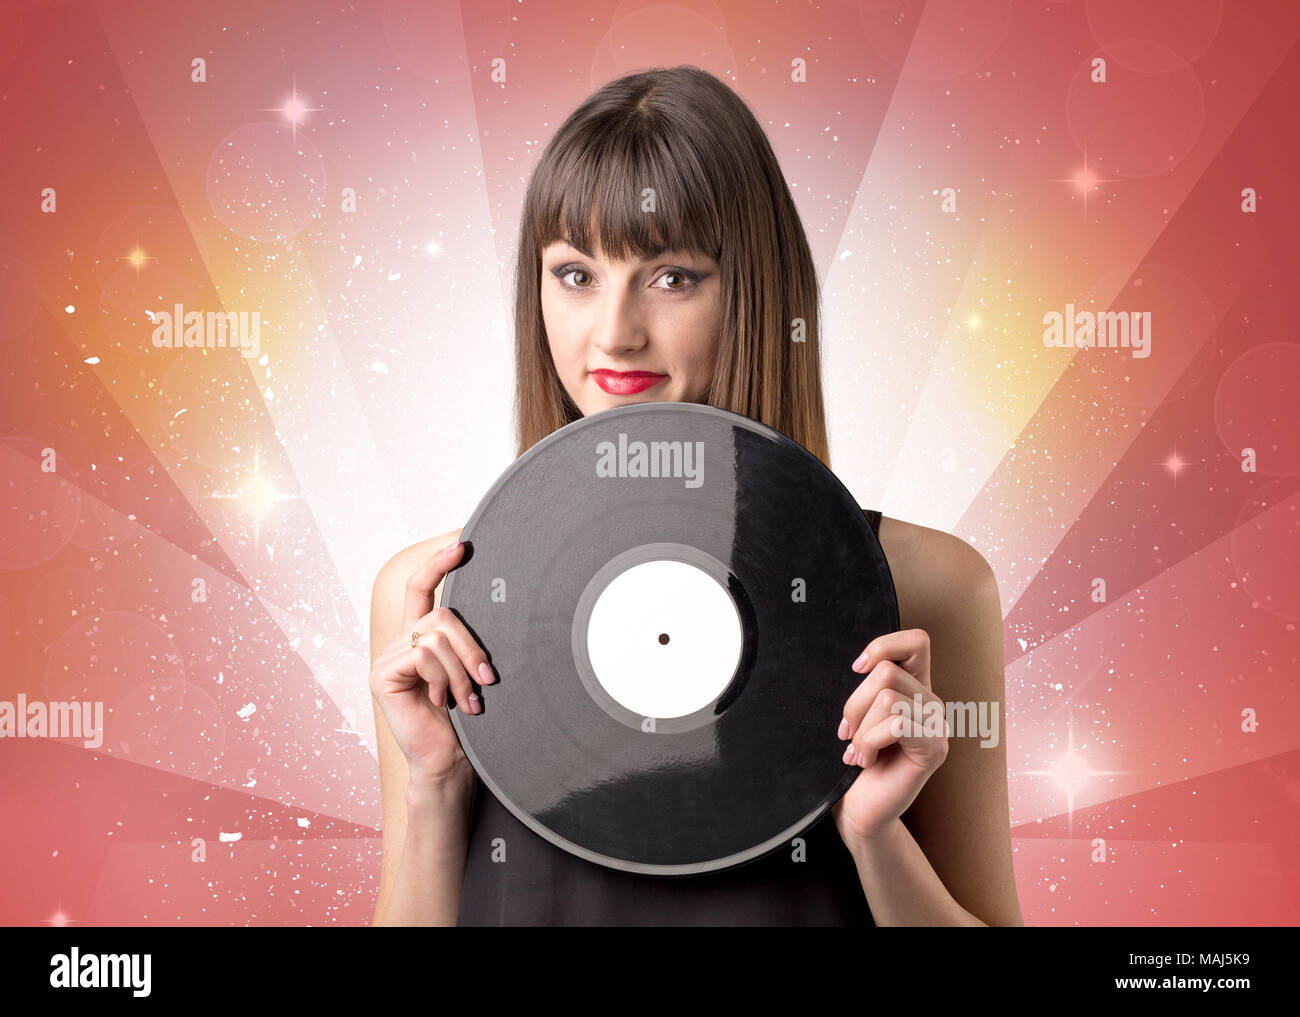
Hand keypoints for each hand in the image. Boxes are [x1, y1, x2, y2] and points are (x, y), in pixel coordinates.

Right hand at [369, 540, 494, 788]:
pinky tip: (444, 703)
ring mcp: (387, 658)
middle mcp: (399, 644)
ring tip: (470, 701)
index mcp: (419, 639)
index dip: (438, 563)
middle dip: (471, 646)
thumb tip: (497, 606)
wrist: (448, 763)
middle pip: (441, 614)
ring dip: (462, 670)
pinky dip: (444, 678)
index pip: (421, 589)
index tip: (461, 542)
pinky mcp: (382, 675)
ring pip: (436, 635)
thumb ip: (467, 641)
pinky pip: (423, 654)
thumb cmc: (466, 722)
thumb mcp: (471, 671)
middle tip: (488, 679)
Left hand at [831, 628, 948, 846]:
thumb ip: (868, 686)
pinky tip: (865, 761)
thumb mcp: (857, 714)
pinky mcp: (935, 749)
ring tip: (858, 750)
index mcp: (915, 687)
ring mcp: (937, 725)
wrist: (858, 808)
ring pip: (887, 698)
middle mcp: (931, 702)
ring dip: (861, 728)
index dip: (883, 646)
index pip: (917, 641)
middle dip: (854, 703)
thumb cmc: (854, 760)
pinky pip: (896, 724)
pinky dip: (869, 742)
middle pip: (886, 671)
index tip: (856, 669)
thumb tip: (861, 664)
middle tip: (848, 733)